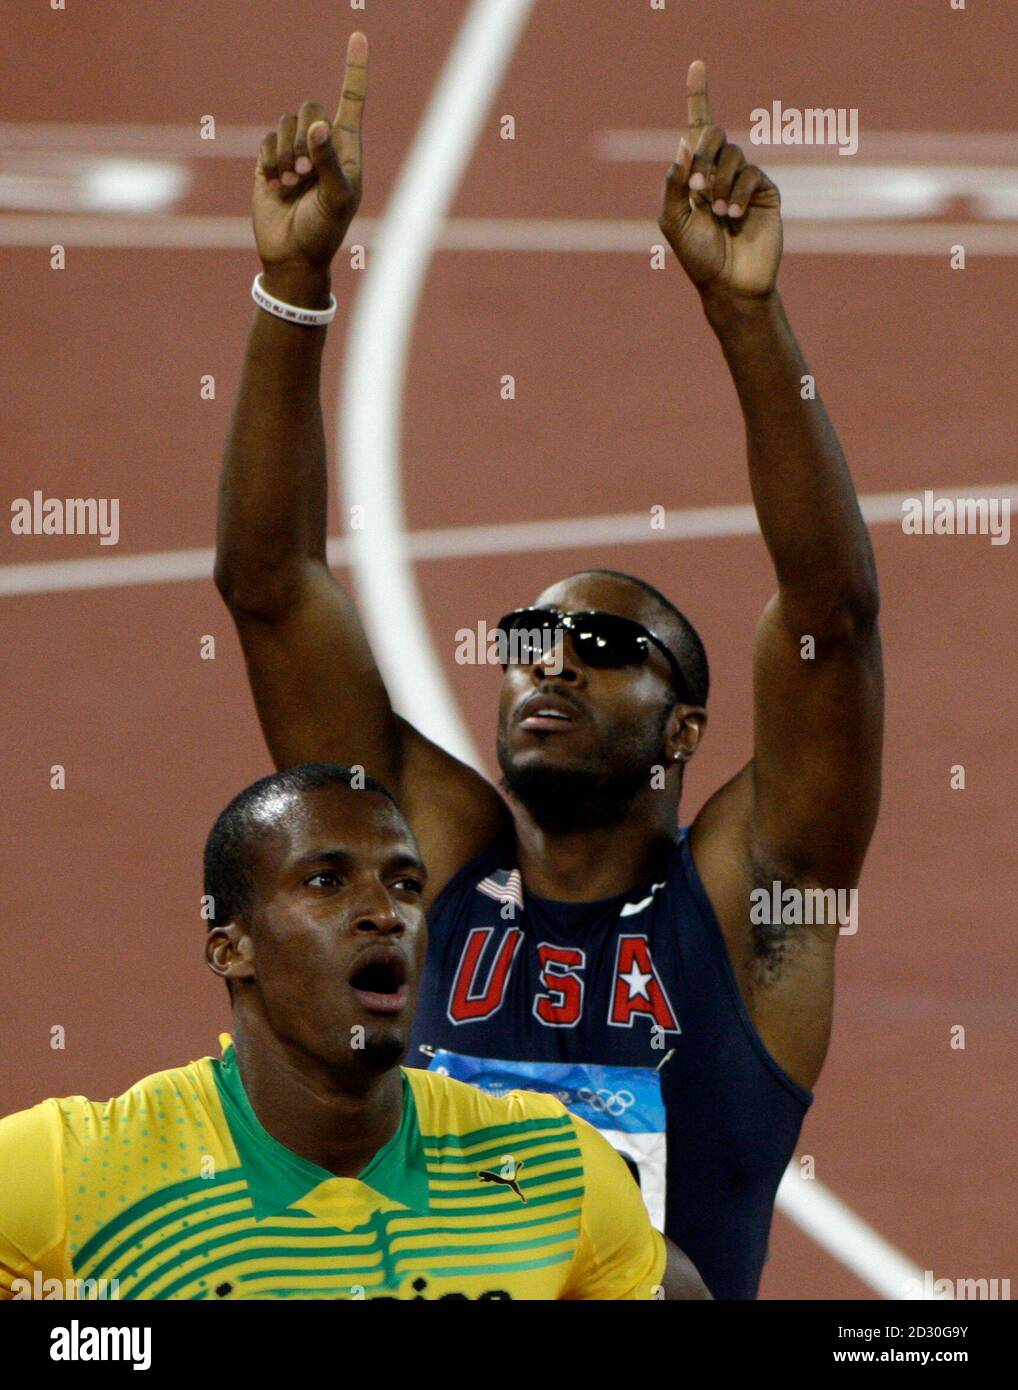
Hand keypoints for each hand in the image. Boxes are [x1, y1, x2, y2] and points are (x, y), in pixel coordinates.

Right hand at [252, 31, 366, 276]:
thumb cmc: (324, 232)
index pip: (352, 101)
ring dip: (286, 154)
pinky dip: (269, 161)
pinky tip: (274, 184)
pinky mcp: (269, 163)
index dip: (354, 69)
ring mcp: (294, 153)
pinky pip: (266, 142)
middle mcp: (321, 146)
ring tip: (290, 183)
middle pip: (310, 109)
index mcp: (346, 150)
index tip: (358, 34)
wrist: (292, 258)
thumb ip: (329, 161)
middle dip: (304, 137)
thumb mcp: (336, 199)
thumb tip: (319, 125)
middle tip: (304, 172)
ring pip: (285, 124)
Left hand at [658, 60, 781, 300]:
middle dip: (703, 155)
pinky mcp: (766, 193)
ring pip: (732, 156)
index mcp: (695, 175)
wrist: (729, 285)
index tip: (697, 64)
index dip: (698, 95)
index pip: (697, 129)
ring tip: (718, 213)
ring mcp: (744, 180)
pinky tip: (734, 215)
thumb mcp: (674, 222)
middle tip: (697, 189)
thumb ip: (675, 184)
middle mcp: (720, 172)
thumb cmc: (698, 258)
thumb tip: (683, 144)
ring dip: (720, 183)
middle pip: (713, 135)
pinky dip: (739, 193)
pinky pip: (752, 175)